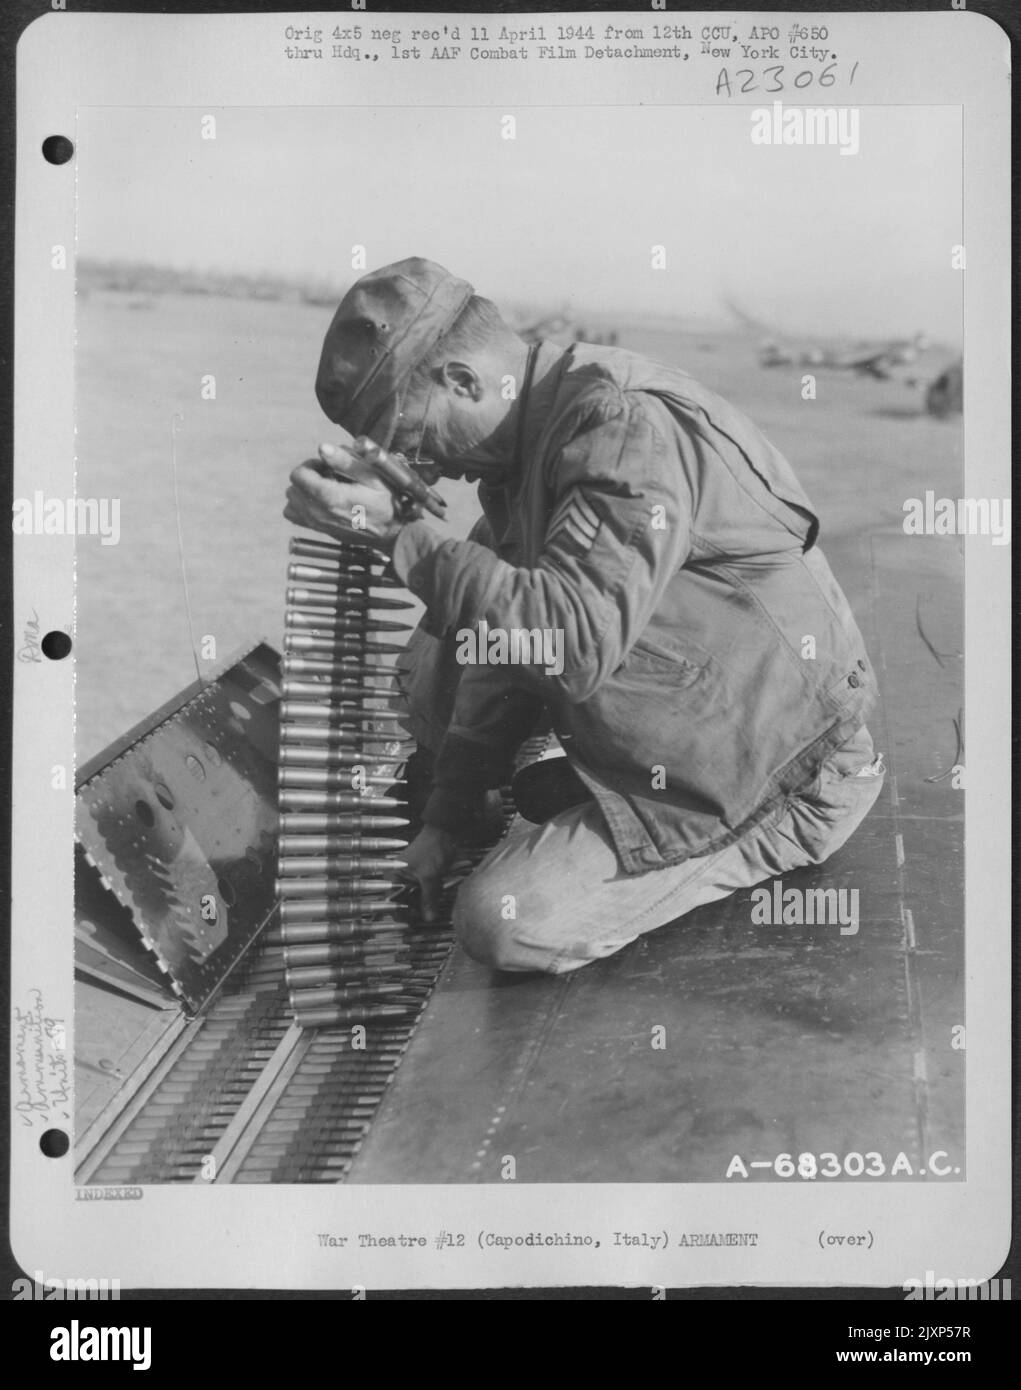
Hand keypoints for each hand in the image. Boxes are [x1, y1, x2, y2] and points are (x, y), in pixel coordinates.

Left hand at [284, 441, 403, 549]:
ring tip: (326, 490)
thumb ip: (345, 461)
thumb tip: (322, 448)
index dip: (311, 465)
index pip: (298, 475)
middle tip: (331, 478)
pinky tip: (321, 502)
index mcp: (330, 497)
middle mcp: (319, 513)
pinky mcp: (321, 531)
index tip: (328, 467)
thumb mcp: (373, 475)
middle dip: (308, 478)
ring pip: (292, 502)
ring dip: (304, 492)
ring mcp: (319, 525)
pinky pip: (296, 516)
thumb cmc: (387, 500)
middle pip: (293, 488)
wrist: (395, 531)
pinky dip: (303, 506)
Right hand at [401, 825, 460, 923]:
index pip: (392, 903)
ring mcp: (410, 878)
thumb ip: (429, 899)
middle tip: (426, 919)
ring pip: (414, 899)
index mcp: (393, 876)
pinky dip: (429, 897)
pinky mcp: (421, 877)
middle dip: (416, 911)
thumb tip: (428, 919)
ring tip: (433, 909)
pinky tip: (436, 899)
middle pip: (404, 902)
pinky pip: (423, 893)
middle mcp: (398, 878)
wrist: (445, 833)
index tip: (412, 926)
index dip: (402, 915)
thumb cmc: (432, 849)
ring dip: (424, 905)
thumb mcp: (430, 877)